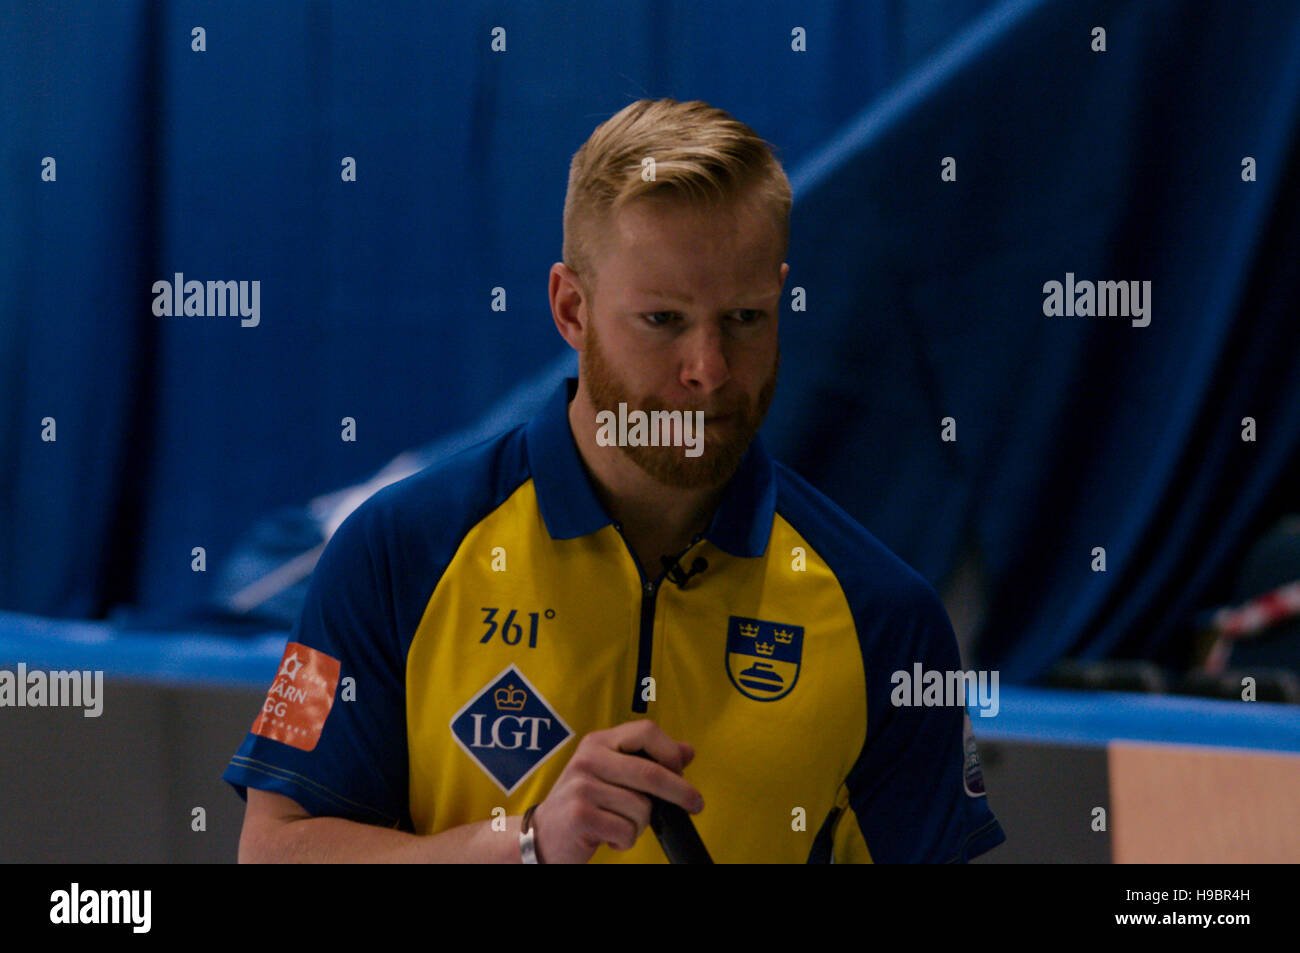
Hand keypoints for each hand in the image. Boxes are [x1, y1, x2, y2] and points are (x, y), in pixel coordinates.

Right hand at [530, 719, 702, 863]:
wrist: (545, 834)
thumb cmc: (585, 803)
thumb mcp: (613, 774)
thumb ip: (648, 760)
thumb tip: (687, 751)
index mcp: (599, 742)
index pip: (646, 731)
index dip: (670, 751)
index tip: (681, 771)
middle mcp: (588, 758)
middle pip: (651, 773)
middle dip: (680, 792)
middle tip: (696, 805)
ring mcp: (582, 786)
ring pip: (641, 808)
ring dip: (639, 824)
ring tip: (618, 823)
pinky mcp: (580, 815)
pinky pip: (627, 831)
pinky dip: (624, 840)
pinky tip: (607, 836)